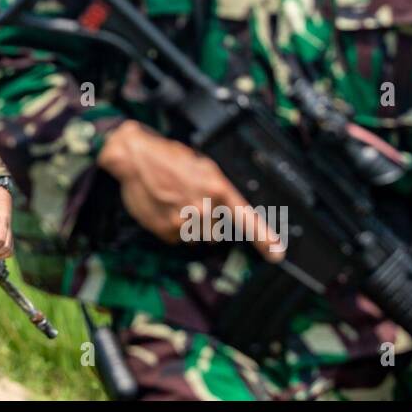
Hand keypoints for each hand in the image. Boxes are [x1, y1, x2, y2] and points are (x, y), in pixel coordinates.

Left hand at [0, 186, 13, 259]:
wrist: (2, 199)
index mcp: (2, 222)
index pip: (0, 239)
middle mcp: (9, 229)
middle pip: (7, 247)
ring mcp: (11, 233)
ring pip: (10, 250)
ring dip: (0, 255)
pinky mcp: (10, 236)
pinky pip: (10, 248)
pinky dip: (3, 254)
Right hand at [98, 119, 283, 261]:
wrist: (134, 157)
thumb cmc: (167, 157)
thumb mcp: (201, 166)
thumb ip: (218, 189)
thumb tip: (228, 208)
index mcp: (216, 188)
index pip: (247, 219)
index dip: (265, 239)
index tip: (277, 253)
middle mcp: (202, 208)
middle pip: (218, 232)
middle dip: (210, 223)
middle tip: (195, 205)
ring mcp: (183, 222)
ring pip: (197, 236)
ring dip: (191, 226)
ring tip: (177, 204)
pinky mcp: (165, 231)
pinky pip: (177, 238)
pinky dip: (173, 227)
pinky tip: (165, 208)